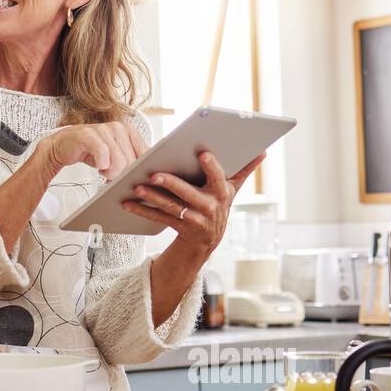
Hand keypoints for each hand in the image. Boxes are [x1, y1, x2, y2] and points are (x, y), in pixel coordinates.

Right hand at [40, 121, 147, 181]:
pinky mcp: (88, 134)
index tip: (135, 180)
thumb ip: (132, 161)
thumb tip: (148, 176)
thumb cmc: (91, 152)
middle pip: (132, 161)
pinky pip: (103, 155)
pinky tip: (98, 165)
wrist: (64, 146)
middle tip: (112, 175)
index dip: (141, 171)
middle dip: (122, 175)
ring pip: (119, 160)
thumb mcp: (116, 156)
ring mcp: (104, 129)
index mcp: (130, 131)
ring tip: (104, 170)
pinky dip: (101, 166)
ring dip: (110, 173)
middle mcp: (119, 127)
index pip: (146, 154)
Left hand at [121, 151, 265, 252]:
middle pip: (188, 193)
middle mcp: (209, 207)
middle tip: (154, 174)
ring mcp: (194, 220)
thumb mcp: (232, 189)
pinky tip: (127, 203)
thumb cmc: (217, 205)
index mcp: (221, 192)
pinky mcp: (178, 228)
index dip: (211, 166)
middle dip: (171, 183)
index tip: (202, 154)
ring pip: (170, 207)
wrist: (207, 239)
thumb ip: (244, 170)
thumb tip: (263, 151)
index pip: (218, 177)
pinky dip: (142, 210)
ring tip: (137, 188)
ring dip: (152, 198)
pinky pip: (159, 218)